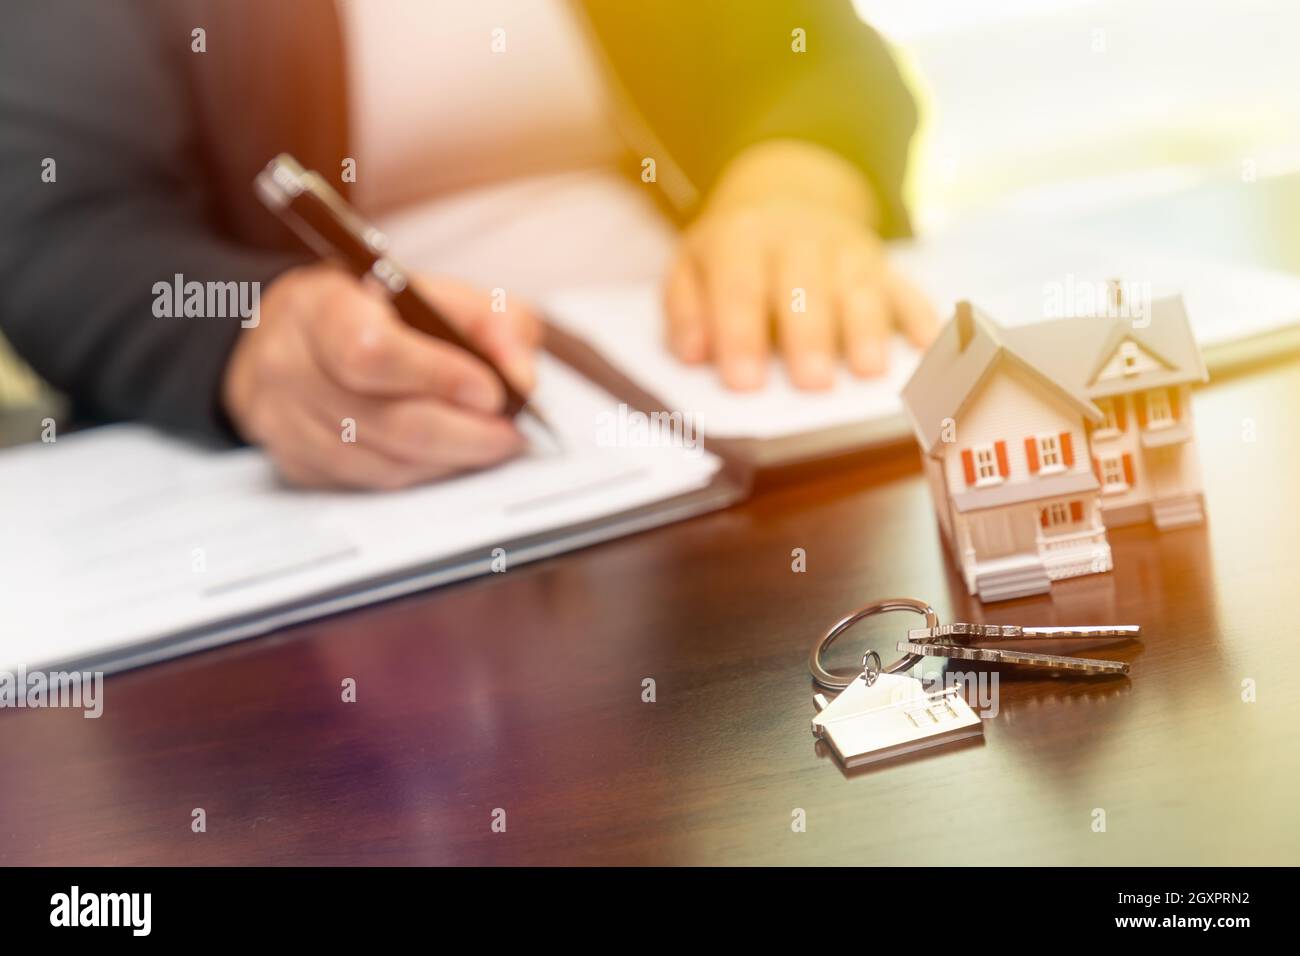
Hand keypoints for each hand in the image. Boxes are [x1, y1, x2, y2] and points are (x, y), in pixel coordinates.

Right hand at [222, 264, 540, 488]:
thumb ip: (490, 323)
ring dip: (449, 459)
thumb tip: (521, 379)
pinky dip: (422, 474)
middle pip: (386, 421)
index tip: (491, 391)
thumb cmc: (377, 312)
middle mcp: (289, 365)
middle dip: (464, 434)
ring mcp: (285, 422)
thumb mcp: (435, 293)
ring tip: (490, 443)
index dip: (437, 377)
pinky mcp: (295, 464)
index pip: (371, 353)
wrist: (299, 336)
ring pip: (383, 463)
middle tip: (511, 434)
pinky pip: (371, 484)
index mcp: (321, 308)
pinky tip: (449, 456)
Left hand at [664, 140, 936, 389]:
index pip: (739, 288)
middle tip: (812, 384)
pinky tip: (929, 348)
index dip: (741, 335)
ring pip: (860, 287)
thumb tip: (692, 354)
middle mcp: (798, 238)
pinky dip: (920, 318)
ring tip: (869, 372)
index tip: (745, 383)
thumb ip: (686, 311)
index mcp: (742, 239)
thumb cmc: (732, 255)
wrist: (784, 198)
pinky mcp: (884, 264)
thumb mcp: (691, 268)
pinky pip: (906, 289)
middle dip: (810, 336)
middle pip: (806, 288)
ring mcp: (847, 249)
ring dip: (867, 329)